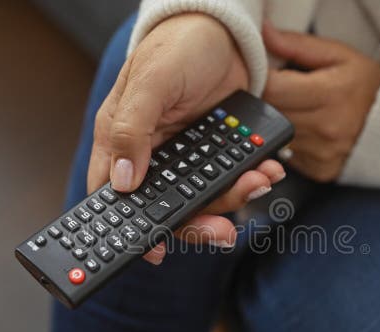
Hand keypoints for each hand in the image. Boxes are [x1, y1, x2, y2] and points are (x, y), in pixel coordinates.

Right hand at [89, 14, 285, 263]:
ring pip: (203, 198)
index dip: (130, 228)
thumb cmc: (177, 46)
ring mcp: (185, 158)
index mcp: (120, 141)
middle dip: (197, 221)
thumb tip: (121, 182)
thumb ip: (132, 129)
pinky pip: (230, 179)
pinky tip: (264, 170)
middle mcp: (151, 156)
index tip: (154, 251)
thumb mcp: (151, 82)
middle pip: (165, 208)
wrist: (225, 31)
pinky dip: (249, 179)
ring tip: (257, 181)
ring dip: (232, 197)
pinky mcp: (215, 153)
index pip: (115, 197)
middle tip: (222, 229)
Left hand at [262, 23, 379, 181]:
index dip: (260, 79)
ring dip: (275, 123)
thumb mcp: (338, 55)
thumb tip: (265, 35)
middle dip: (264, 101)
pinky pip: (287, 155)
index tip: (263, 74)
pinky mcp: (319, 169)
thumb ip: (298, 45)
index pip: (273, 89)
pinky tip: (302, 130)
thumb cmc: (365, 86)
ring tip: (293, 109)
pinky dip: (288, 142)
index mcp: (332, 93)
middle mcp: (327, 127)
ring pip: (275, 135)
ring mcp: (323, 152)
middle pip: (270, 114)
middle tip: (275, 91)